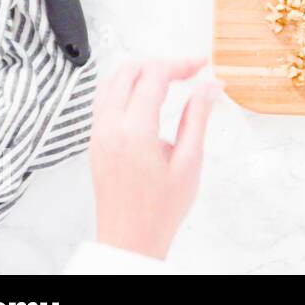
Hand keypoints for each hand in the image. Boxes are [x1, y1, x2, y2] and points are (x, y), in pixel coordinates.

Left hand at [89, 59, 221, 259]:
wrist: (130, 240)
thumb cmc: (160, 210)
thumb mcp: (189, 161)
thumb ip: (197, 117)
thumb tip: (210, 86)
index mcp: (134, 130)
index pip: (154, 76)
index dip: (180, 64)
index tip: (202, 65)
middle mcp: (109, 127)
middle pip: (128, 71)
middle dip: (160, 64)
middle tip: (188, 71)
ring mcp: (97, 134)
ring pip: (111, 82)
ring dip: (140, 74)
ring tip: (169, 80)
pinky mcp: (95, 142)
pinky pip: (104, 101)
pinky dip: (125, 89)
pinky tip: (147, 99)